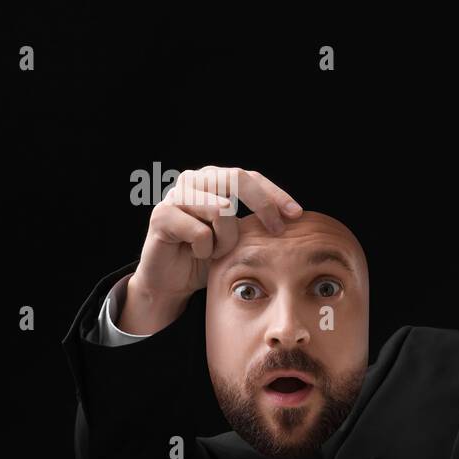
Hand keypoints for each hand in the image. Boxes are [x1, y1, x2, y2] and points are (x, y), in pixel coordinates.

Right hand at [122, 166, 301, 332]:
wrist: (172, 282)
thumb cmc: (208, 257)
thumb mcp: (240, 237)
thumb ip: (257, 221)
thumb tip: (295, 216)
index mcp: (213, 180)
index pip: (250, 177)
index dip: (275, 194)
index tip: (297, 214)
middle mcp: (194, 180)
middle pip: (237, 178)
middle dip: (263, 205)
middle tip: (277, 231)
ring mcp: (175, 195)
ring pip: (221, 209)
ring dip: (227, 239)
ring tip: (216, 251)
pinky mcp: (161, 215)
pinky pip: (201, 232)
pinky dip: (206, 250)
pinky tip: (196, 253)